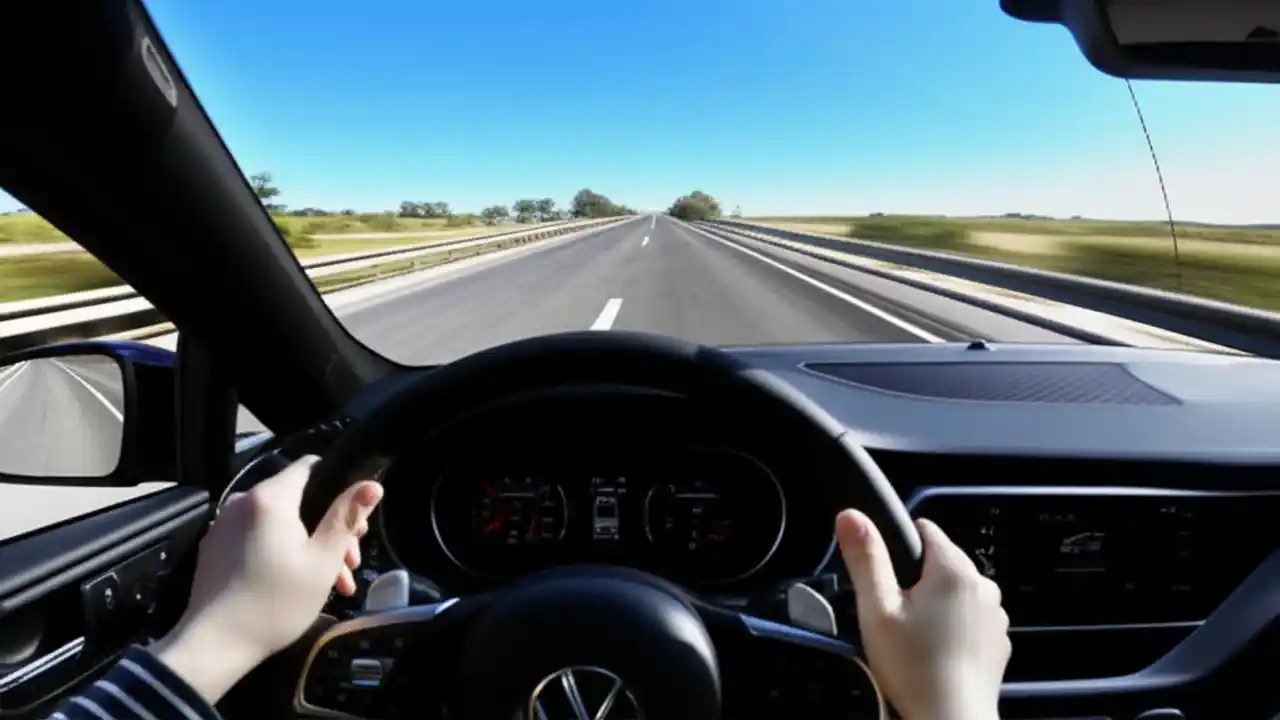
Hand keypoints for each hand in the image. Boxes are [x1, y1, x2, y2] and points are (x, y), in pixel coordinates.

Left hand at [150, 455, 383, 702]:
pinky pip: (257, 537)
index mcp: (270, 497)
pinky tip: (297, 582)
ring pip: (279, 522)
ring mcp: (223, 525)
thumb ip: (346, 517)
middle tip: (349, 562)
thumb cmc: (275, 601)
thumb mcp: (322, 560)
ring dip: (309, 545)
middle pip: (298, 499)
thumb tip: (371, 485)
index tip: (356, 523)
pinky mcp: (214, 548)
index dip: (340, 487)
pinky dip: (281, 551)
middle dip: (330, 527)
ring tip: (332, 582)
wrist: (213, 645)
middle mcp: (242, 501)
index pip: (311, 466)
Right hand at [836, 509, 1009, 719]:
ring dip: (938, 604)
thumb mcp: (877, 609)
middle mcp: (984, 585)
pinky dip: (955, 628)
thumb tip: (850, 514)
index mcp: (954, 570)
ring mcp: (996, 615)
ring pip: (956, 591)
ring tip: (917, 639)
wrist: (951, 719)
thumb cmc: (913, 667)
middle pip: (941, 562)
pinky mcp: (999, 641)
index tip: (887, 583)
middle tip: (897, 618)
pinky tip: (938, 653)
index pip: (925, 529)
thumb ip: (865, 558)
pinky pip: (971, 618)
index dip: (899, 550)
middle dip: (918, 581)